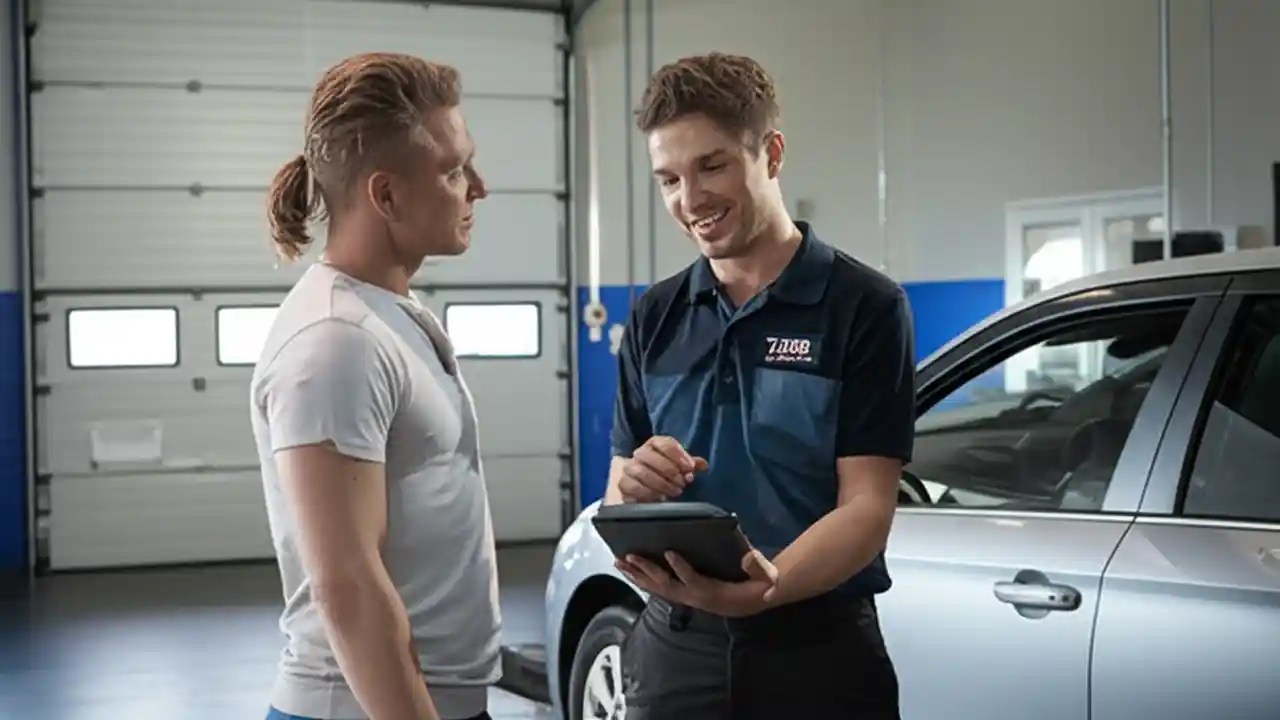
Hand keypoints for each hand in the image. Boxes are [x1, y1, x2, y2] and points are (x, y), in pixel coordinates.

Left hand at [616, 547, 779, 617]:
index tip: (669, 552)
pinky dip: (645, 579)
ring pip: (659, 589)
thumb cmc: (760, 584)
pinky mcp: (686, 594)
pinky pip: (660, 588)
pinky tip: (633, 571)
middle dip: (647, 571)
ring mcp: (689, 598)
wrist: (758, 600)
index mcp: (715, 593)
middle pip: (667, 586)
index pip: (695, 581)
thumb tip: (748, 555)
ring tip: (620, 563)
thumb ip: (758, 568)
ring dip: (639, 575)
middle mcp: (697, 598)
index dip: (681, 569)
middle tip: (629, 556)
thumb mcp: (765, 576)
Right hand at [619, 436, 708, 502]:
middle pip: (650, 455)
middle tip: (683, 483)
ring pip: (641, 471)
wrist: (644, 488)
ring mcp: (628, 468)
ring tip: (675, 491)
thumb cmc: (665, 475)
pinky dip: (648, 493)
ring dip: (661, 483)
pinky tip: (660, 498)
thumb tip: (703, 465)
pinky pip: (633, 487)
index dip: (678, 454)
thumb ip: (690, 465)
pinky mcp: (623, 485)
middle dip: (670, 470)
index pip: (663, 443)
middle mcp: (639, 453)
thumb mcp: (679, 468)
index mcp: (654, 444)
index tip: (690, 467)